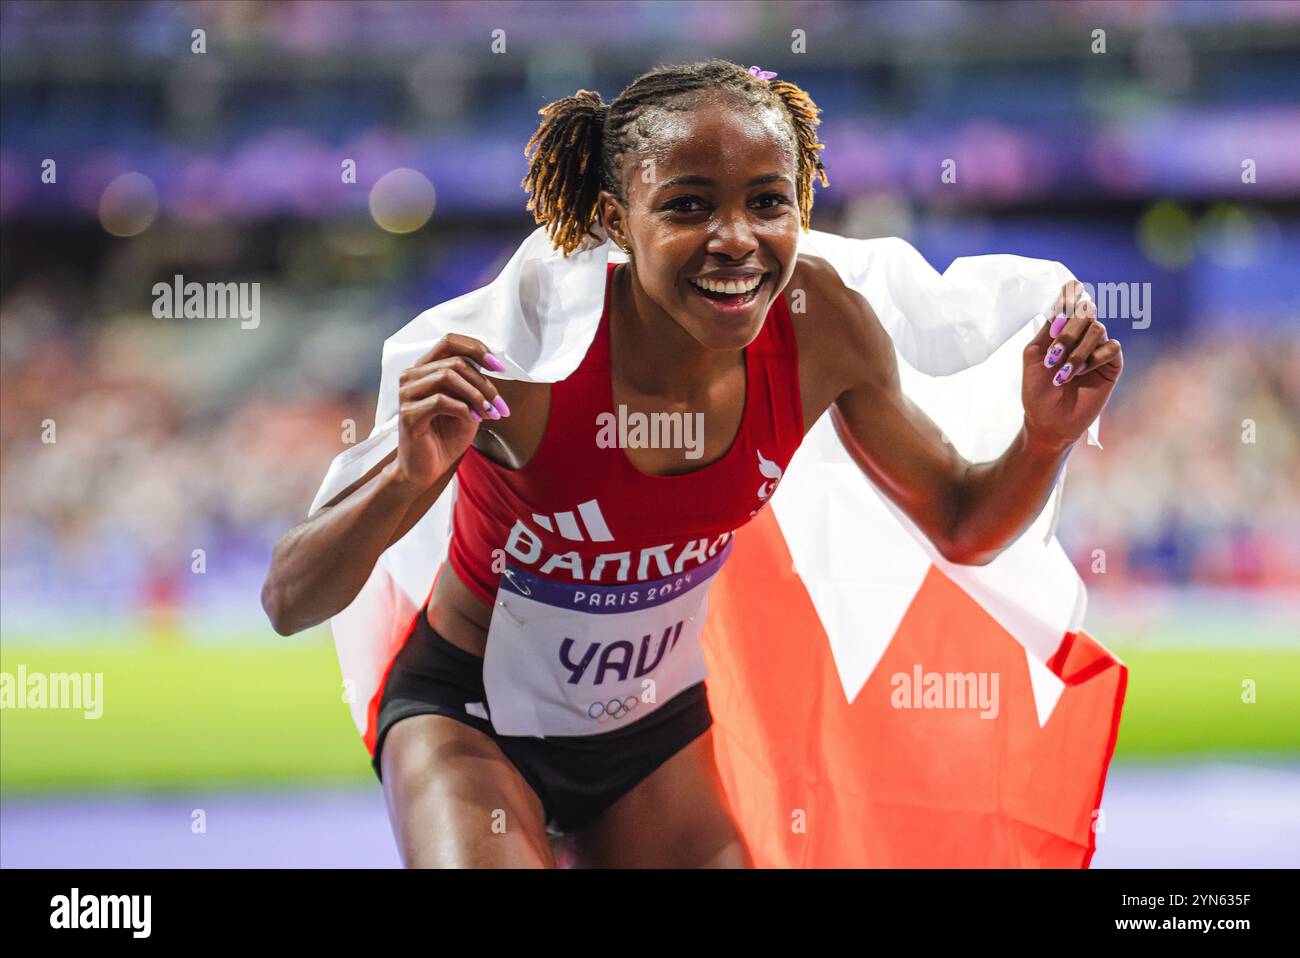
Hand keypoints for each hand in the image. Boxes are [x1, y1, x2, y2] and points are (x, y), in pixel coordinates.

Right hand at [392, 334, 510, 489]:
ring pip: (448, 377)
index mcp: (424, 368)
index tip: (500, 367)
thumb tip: (495, 363)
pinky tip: (474, 421)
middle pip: (455, 362)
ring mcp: (407, 393)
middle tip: (500, 406)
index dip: (477, 349)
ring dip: (476, 395)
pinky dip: (464, 409)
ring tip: (490, 413)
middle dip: (485, 383)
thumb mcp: (467, 404)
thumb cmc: (446, 436)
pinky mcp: (408, 414)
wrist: (426, 470)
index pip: (449, 341)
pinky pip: (442, 401)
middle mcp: (411, 375)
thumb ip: (474, 382)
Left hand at [1022, 281, 1122, 447]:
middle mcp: (1080, 335)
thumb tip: (1063, 305)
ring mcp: (1097, 348)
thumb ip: (1048, 330)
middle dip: (1068, 331)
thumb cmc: (1037, 390)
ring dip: (1077, 351)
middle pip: (1085, 310)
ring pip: (1097, 329)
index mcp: (1059, 330)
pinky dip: (1093, 359)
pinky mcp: (1111, 364)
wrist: (1048, 420)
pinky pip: (1111, 347)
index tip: (1070, 285)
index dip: (1070, 293)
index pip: (1069, 303)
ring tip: (1062, 373)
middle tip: (1053, 354)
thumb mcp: (1034, 357)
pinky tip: (1079, 375)